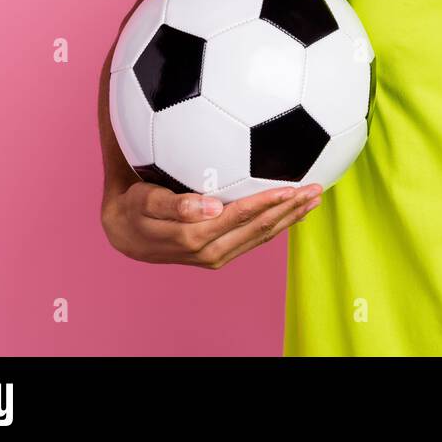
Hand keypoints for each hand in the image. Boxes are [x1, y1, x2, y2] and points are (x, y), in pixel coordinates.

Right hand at [101, 181, 321, 269]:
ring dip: (290, 217)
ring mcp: (217, 255)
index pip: (241, 216)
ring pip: (262, 235)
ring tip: (314, 199)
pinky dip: (277, 224)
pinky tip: (293, 211)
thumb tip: (212, 207)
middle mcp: (210, 250)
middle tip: (317, 189)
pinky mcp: (220, 253)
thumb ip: (175, 205)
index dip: (269, 202)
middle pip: (260, 228)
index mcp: (196, 236)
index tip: (294, 186)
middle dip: (290, 209)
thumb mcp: (144, 201)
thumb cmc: (134, 207)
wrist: (123, 233)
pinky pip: (254, 238)